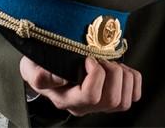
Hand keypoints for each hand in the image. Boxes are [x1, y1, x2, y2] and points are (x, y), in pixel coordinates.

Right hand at [19, 55, 141, 115]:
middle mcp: (85, 106)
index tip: (89, 57)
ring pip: (123, 101)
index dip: (95, 73)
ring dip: (122, 76)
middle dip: (112, 72)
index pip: (90, 95)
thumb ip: (41, 75)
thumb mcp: (32, 68)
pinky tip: (120, 68)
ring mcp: (100, 104)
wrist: (45, 69)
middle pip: (111, 100)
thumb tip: (62, 78)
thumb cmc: (40, 66)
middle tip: (102, 58)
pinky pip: (133, 95)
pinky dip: (132, 78)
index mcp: (67, 99)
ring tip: (110, 63)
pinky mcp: (113, 96)